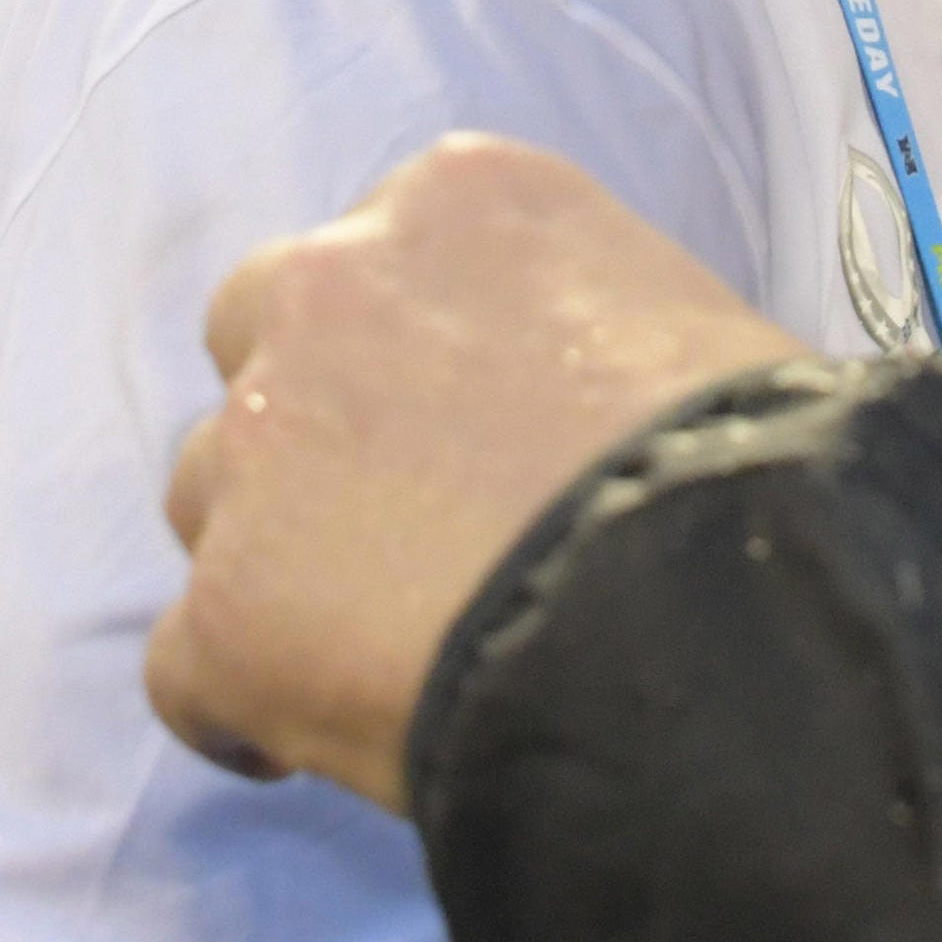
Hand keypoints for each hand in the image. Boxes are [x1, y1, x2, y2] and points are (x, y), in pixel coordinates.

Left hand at [146, 134, 800, 809]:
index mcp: (461, 199)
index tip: (465, 425)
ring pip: (208, 494)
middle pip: (259, 342)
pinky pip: (185, 662)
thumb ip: (579, 334)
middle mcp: (333, 287)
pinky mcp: (226, 603)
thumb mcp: (686, 326)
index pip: (387, 250)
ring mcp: (260, 444)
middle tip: (397, 522)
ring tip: (374, 643)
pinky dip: (240, 701)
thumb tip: (572, 421)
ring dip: (274, 555)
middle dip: (308, 426)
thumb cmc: (756, 475)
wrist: (718, 611)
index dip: (417, 350)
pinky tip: (313, 742)